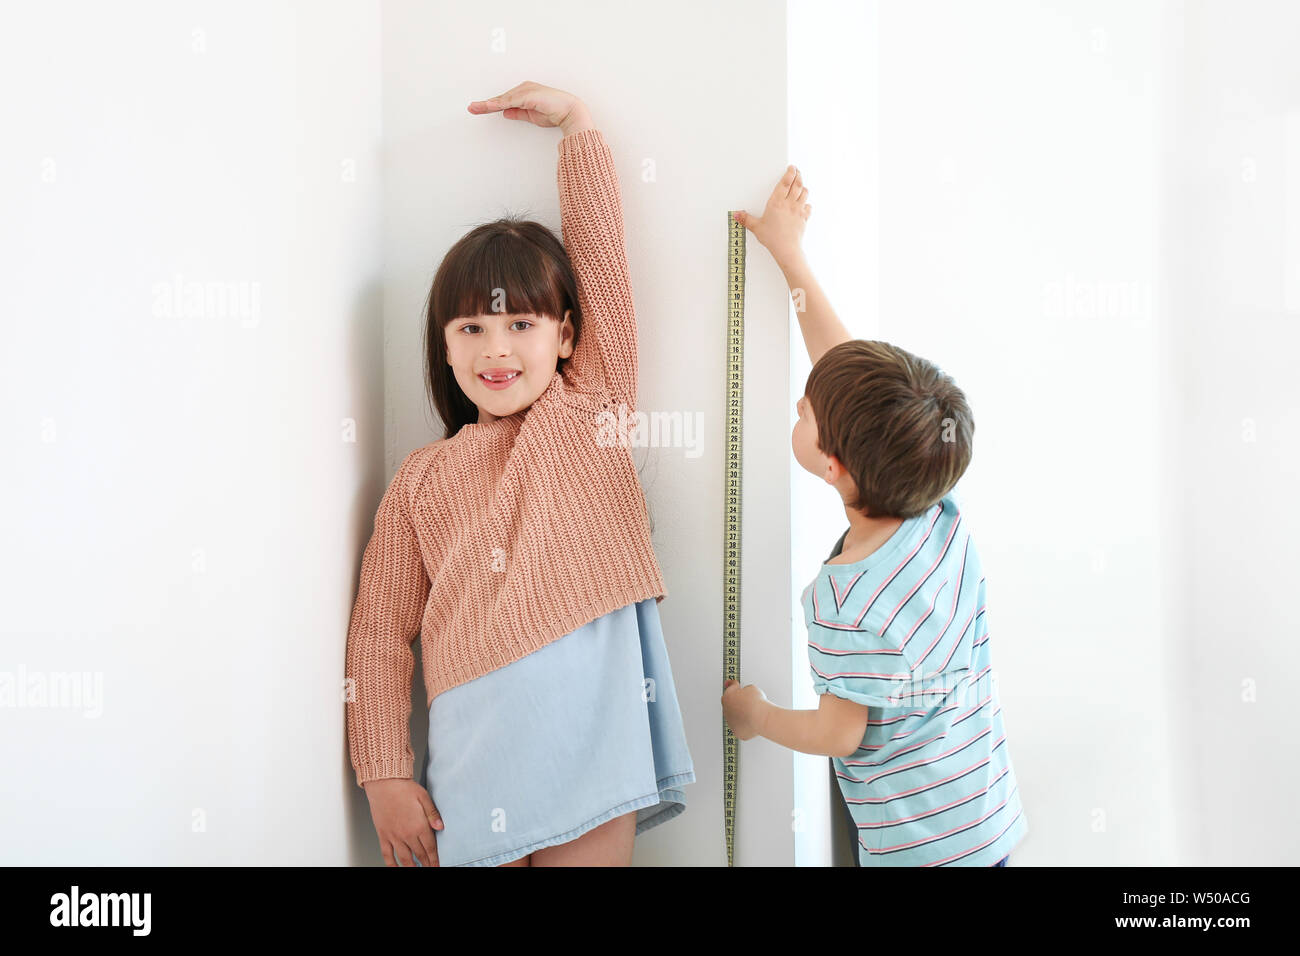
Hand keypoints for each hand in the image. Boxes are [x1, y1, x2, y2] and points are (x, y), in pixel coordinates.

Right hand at [362, 777, 444, 866]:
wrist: (384, 783)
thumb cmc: (404, 788)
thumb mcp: (424, 797)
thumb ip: (433, 814)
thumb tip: (441, 827)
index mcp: (419, 825)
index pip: (430, 847)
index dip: (435, 859)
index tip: (438, 865)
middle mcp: (406, 834)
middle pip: (419, 854)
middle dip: (426, 863)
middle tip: (431, 868)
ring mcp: (394, 836)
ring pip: (404, 858)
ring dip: (412, 867)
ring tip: (417, 870)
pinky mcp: (383, 835)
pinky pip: (387, 854)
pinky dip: (392, 864)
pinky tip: (396, 867)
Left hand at [467, 81, 593, 135]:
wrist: (569, 111)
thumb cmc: (554, 113)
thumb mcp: (531, 116)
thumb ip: (517, 113)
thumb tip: (504, 112)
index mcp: (524, 93)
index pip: (504, 100)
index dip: (490, 105)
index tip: (478, 109)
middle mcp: (523, 89)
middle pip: (500, 98)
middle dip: (485, 104)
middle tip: (471, 108)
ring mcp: (525, 91)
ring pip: (503, 99)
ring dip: (488, 104)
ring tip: (475, 108)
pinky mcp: (528, 95)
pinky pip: (510, 100)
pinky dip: (498, 104)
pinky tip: (489, 107)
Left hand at [722, 678, 768, 740]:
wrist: (759, 717)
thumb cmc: (755, 703)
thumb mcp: (751, 688)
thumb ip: (745, 690)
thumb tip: (747, 693)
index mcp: (727, 696)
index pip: (729, 689)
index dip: (733, 686)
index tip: (734, 685)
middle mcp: (726, 710)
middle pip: (730, 704)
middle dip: (736, 702)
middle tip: (747, 701)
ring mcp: (730, 721)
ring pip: (734, 717)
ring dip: (740, 714)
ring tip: (752, 712)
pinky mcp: (737, 731)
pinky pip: (740, 727)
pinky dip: (744, 725)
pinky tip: (752, 722)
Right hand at [732, 165, 810, 267]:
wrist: (786, 249)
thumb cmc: (772, 238)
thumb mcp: (756, 227)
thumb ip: (746, 219)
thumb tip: (737, 214)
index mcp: (777, 202)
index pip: (786, 182)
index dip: (790, 172)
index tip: (791, 167)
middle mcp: (789, 204)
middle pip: (797, 184)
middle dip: (798, 175)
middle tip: (797, 171)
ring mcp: (798, 210)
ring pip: (805, 192)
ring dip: (803, 187)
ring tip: (800, 184)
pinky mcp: (804, 218)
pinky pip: (808, 206)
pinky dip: (807, 203)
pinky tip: (804, 204)